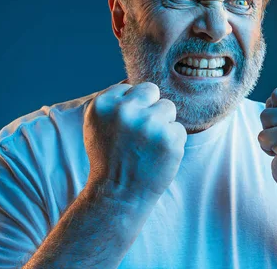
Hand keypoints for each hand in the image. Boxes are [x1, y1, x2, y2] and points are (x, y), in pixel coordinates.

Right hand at [83, 82, 186, 203]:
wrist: (118, 194)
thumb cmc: (110, 158)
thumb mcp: (97, 125)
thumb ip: (113, 101)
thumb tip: (135, 82)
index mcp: (103, 104)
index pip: (131, 87)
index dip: (132, 107)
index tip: (126, 127)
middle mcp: (124, 110)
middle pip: (151, 90)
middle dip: (150, 108)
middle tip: (141, 133)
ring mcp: (149, 123)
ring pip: (168, 107)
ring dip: (163, 124)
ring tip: (148, 145)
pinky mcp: (169, 138)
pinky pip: (179, 129)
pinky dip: (172, 142)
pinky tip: (157, 156)